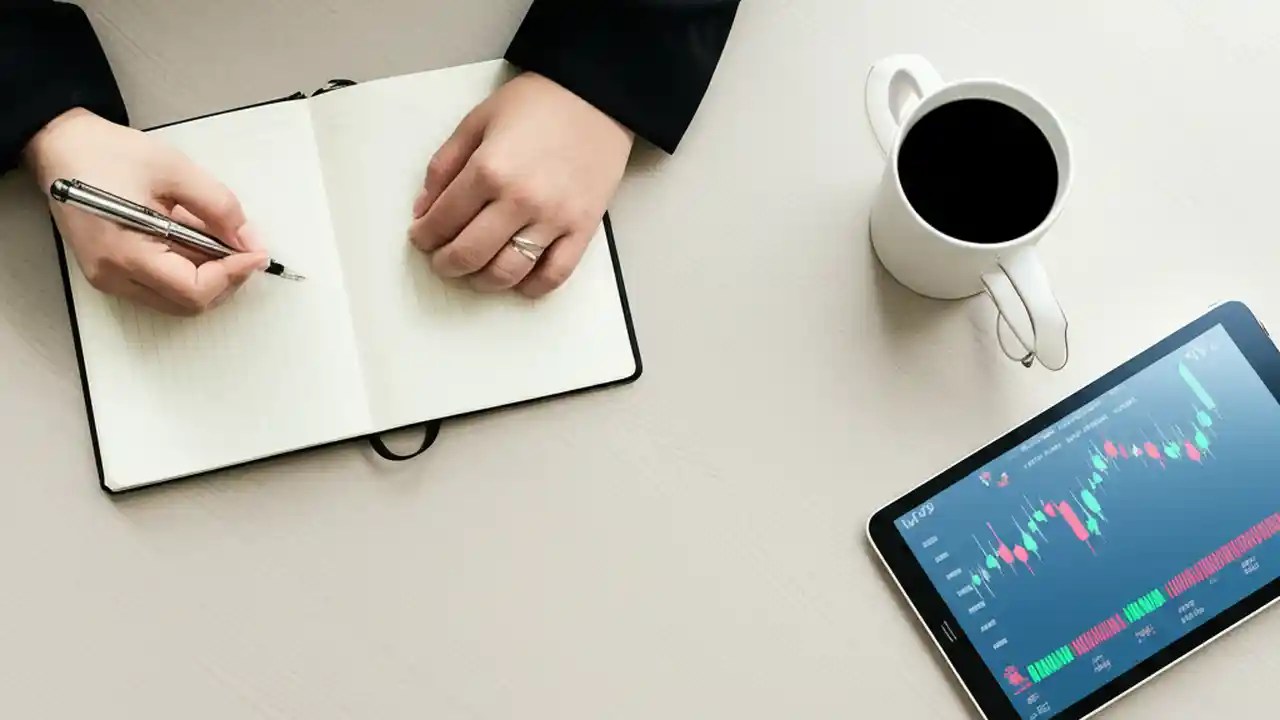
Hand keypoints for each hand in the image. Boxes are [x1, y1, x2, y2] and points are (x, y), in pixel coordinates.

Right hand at [23, 109, 266, 315]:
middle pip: (188, 303)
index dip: (233, 274)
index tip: (257, 252)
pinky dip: (187, 270)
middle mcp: (113, 276)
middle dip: (225, 279)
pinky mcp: (110, 272)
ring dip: (208, 276)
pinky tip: (194, 240)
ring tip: (218, 238)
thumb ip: (218, 206)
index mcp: (126, 253)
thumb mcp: (174, 169)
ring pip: (176, 299)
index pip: (193, 289)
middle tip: (246, 248)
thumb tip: (250, 239)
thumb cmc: (109, 153)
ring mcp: (109, 278)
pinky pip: (160, 286)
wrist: (62, 146)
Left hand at [409, 72, 633, 296]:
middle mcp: (519, 200)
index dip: (424, 236)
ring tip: (475, 274)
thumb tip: (423, 209)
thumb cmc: (536, 104)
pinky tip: (518, 280)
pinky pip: (554, 275)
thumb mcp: (477, 121)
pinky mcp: (582, 229)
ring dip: (481, 282)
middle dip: (446, 264)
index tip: (421, 238)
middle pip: (470, 254)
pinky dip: (531, 287)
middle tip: (442, 261)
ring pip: (507, 272)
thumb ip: (445, 165)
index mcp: (488, 170)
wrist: (597, 97)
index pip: (442, 221)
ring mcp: (553, 219)